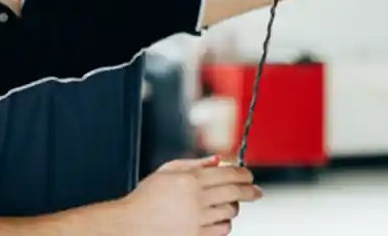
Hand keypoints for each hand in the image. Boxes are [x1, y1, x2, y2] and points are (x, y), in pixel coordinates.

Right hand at [117, 155, 262, 235]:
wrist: (131, 224)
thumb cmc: (147, 197)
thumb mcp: (166, 172)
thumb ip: (194, 164)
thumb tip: (219, 160)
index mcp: (189, 179)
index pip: (228, 173)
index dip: (243, 173)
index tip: (249, 175)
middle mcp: (196, 199)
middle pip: (235, 192)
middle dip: (250, 190)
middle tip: (256, 191)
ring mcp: (198, 219)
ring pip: (230, 211)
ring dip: (234, 206)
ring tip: (230, 204)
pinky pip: (222, 229)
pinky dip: (224, 223)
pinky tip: (219, 218)